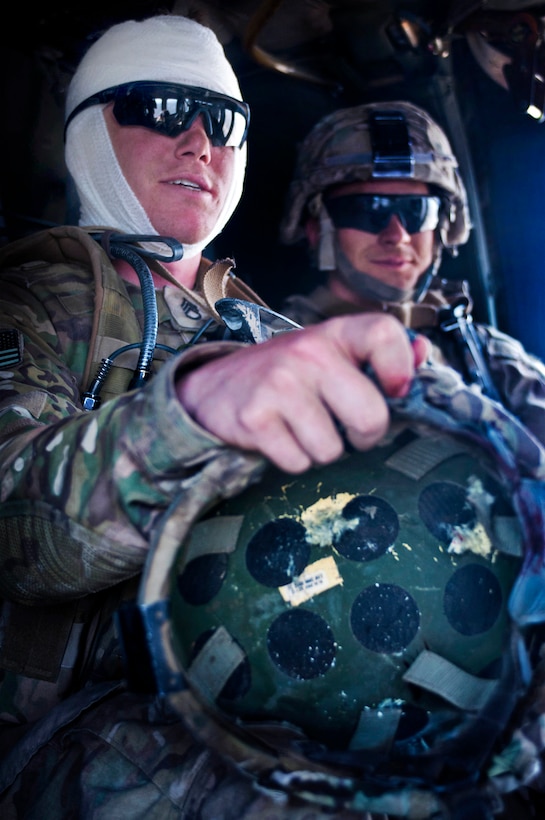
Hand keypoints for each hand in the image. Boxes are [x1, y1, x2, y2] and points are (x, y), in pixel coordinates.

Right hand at [177, 313, 424, 473]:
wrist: (214, 389)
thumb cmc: (286, 376)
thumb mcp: (330, 356)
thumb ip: (379, 356)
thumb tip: (426, 355)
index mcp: (334, 333)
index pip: (386, 333)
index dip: (401, 369)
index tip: (394, 392)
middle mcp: (308, 352)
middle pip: (371, 417)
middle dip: (363, 436)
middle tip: (342, 426)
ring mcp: (279, 384)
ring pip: (333, 449)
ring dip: (320, 450)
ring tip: (300, 428)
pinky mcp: (255, 418)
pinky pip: (299, 462)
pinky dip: (291, 459)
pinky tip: (278, 437)